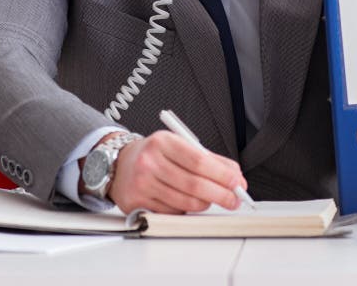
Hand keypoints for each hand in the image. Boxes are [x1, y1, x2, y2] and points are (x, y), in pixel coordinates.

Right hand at [101, 131, 247, 213]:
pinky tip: (188, 201)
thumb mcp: (179, 145)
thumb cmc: (154, 153)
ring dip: (206, 203)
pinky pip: (172, 213)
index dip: (222, 174)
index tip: (237, 182)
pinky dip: (186, 210)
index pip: (199, 161)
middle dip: (221, 194)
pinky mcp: (137, 204)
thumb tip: (234, 175)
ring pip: (185, 202)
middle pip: (194, 185)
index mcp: (163, 142)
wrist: (119, 164)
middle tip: (235, 199)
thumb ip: (208, 158)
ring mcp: (142, 185)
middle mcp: (149, 163)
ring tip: (214, 199)